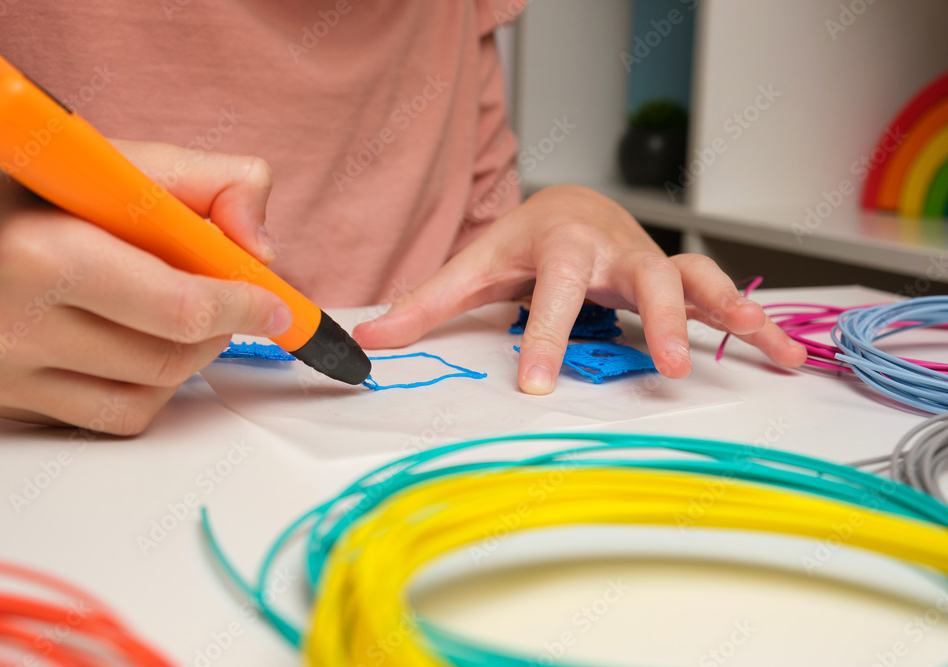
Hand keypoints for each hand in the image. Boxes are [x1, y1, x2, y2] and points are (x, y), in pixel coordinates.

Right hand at [0, 137, 289, 433]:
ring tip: (181, 316)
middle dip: (220, 331)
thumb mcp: (117, 160)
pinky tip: (139, 344)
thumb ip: (209, 182)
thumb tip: (262, 245)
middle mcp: (8, 323)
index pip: (178, 308)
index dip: (244, 307)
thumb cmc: (28, 189)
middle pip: (170, 358)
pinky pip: (111, 417)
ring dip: (188, 361)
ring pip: (147, 397)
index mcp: (39, 253)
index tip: (276, 305)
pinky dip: (148, 388)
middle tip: (231, 301)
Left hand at [354, 185, 806, 392]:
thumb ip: (426, 303)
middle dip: (661, 319)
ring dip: (735, 316)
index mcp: (560, 246)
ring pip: (698, 280)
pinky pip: (721, 296)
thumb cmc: (522, 239)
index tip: (535, 387)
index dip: (543, 337)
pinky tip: (786, 356)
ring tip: (773, 355)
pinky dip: (755, 324)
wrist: (570, 203)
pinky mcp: (674, 278)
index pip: (551, 291)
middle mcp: (614, 250)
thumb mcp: (473, 266)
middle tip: (666, 368)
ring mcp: (650, 262)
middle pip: (645, 276)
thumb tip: (371, 338)